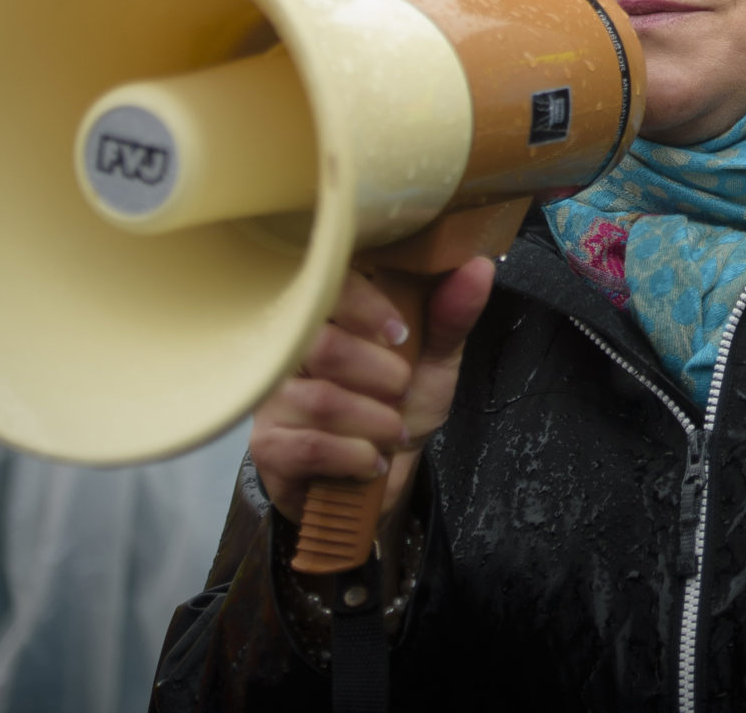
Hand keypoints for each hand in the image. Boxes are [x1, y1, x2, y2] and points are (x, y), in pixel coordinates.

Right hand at [249, 257, 494, 526]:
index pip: (326, 285)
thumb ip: (450, 315)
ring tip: (393, 430)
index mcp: (328, 315)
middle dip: (383, 377)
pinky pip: (310, 446)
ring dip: (376, 422)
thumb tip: (478, 266)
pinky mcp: (267, 445)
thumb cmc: (401, 408)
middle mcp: (289, 348)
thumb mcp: (434, 360)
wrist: (379, 478)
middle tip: (401, 392)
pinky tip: (371, 460)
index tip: (401, 335)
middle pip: (324, 347)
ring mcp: (272, 396)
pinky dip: (357, 456)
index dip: (366, 306)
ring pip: (322, 400)